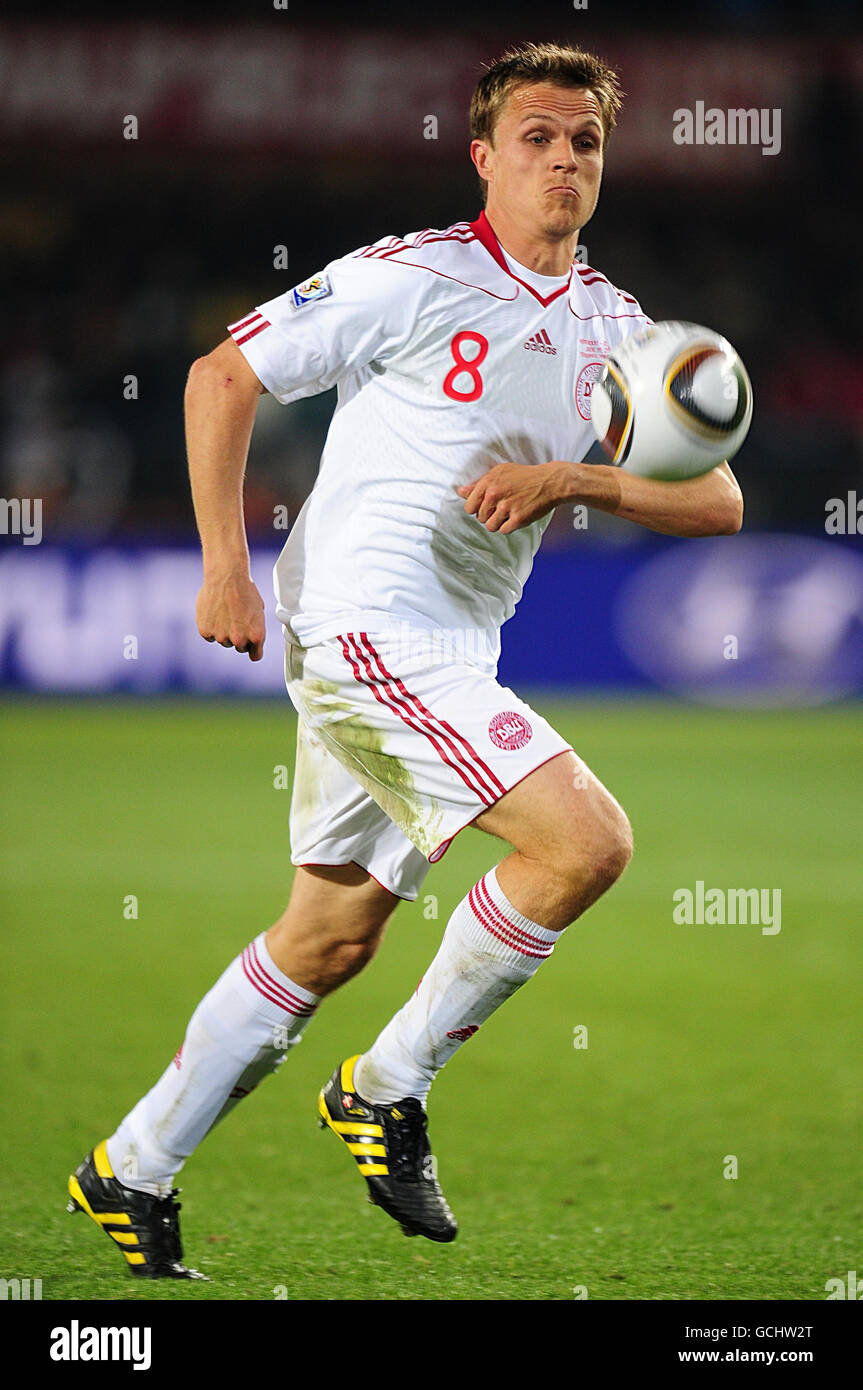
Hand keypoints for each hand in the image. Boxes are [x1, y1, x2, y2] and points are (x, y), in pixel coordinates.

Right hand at [196, 572, 266, 660]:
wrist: (227, 576)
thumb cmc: (245, 590)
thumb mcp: (259, 611)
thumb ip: (255, 628)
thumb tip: (252, 637)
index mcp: (256, 636)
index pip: (255, 656)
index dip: (253, 649)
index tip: (250, 646)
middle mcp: (240, 640)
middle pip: (239, 647)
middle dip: (239, 637)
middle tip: (236, 618)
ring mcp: (222, 637)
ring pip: (223, 641)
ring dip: (224, 631)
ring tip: (225, 611)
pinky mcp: (206, 631)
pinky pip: (209, 635)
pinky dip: (210, 627)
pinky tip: (214, 612)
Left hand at [456, 460, 572, 534]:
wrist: (550, 482)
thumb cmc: (524, 476)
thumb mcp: (500, 473)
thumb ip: (479, 484)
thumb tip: (460, 492)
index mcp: (488, 483)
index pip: (469, 506)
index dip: (476, 509)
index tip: (486, 506)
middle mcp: (495, 495)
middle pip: (480, 518)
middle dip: (489, 515)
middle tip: (501, 508)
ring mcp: (506, 507)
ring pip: (490, 526)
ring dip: (498, 523)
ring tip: (508, 514)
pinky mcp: (518, 518)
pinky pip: (503, 530)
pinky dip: (508, 526)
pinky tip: (515, 517)